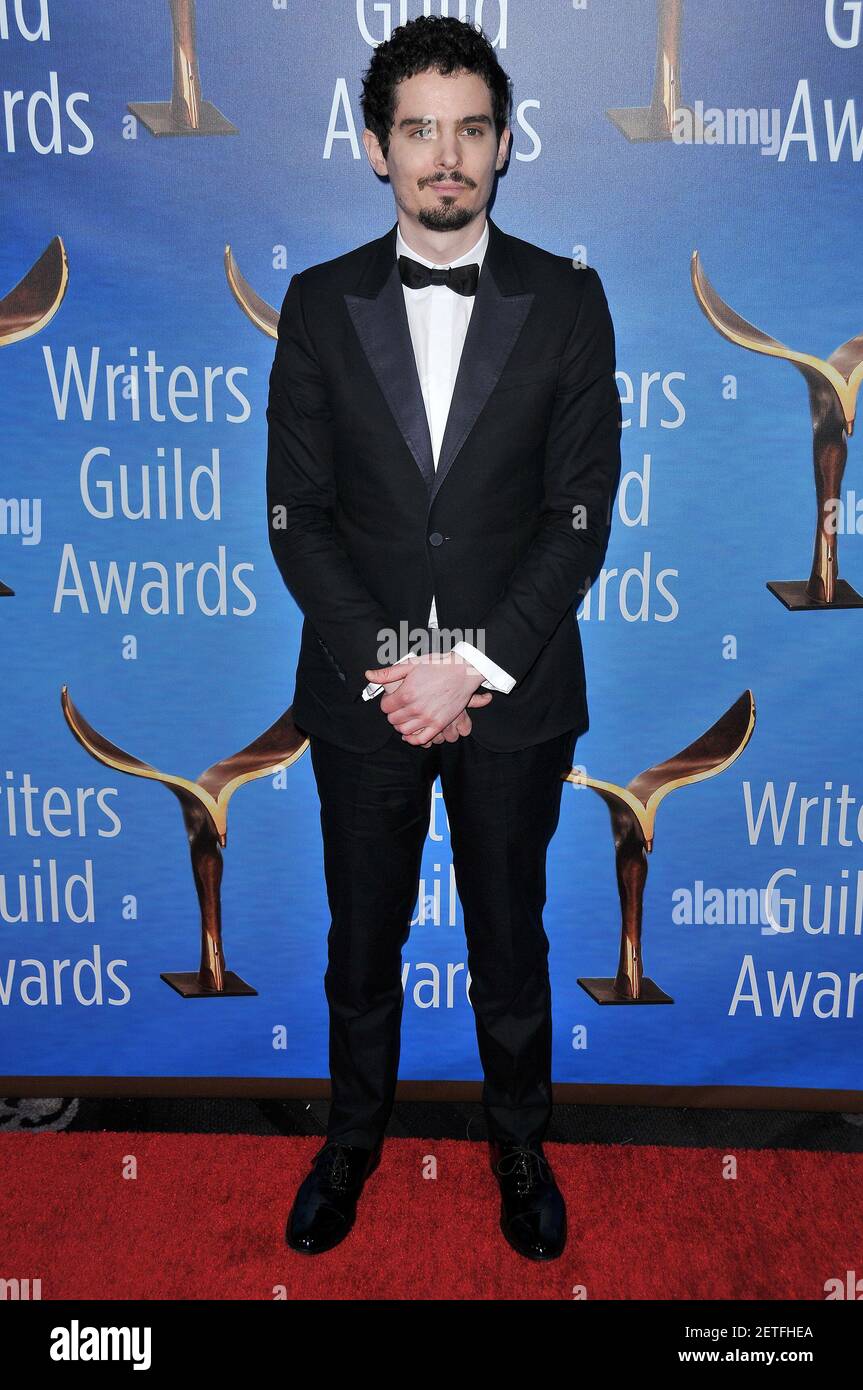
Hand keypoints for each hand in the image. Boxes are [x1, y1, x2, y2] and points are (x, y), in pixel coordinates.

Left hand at [364, 652, 490, 745]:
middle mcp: (415, 708)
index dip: (387, 702)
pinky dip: (413, 739)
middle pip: (393, 720)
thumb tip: (368, 675)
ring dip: (401, 725)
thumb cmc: (438, 666)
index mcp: (406, 693)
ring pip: (404, 730)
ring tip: (406, 717)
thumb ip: (388, 673)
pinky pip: (420, 740)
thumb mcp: (411, 665)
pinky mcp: (439, 724)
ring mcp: (427, 718)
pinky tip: (411, 732)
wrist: (463, 671)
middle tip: (399, 707)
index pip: (385, 708)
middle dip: (393, 714)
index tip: (393, 698)